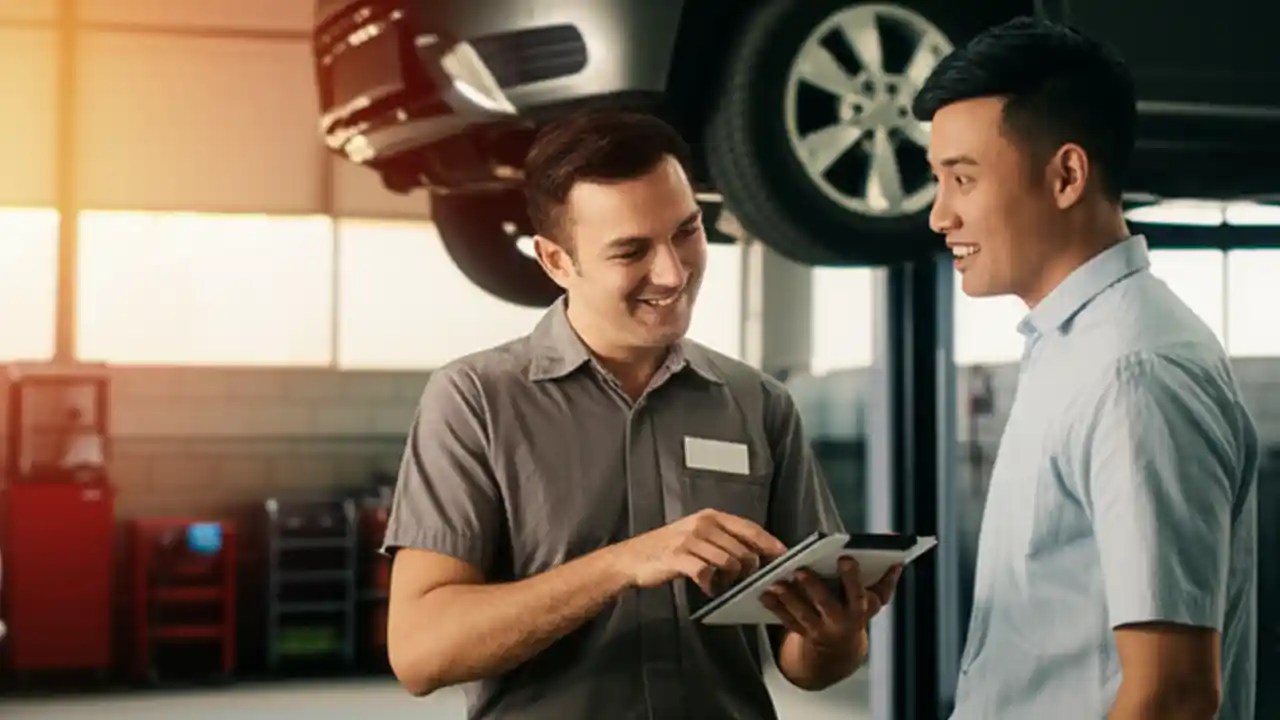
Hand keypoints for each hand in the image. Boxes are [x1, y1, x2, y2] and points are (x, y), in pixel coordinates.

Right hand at [611, 509, 788, 595]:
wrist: (632, 558)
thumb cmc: (668, 548)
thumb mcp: (697, 536)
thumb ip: (723, 540)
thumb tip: (756, 553)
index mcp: (710, 516)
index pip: (749, 528)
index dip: (770, 543)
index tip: (784, 557)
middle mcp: (703, 524)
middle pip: (743, 549)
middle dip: (748, 569)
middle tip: (740, 581)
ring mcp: (690, 540)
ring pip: (729, 562)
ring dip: (729, 579)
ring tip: (720, 585)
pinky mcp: (679, 557)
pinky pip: (707, 574)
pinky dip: (711, 585)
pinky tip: (707, 588)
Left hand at [761, 558, 901, 649]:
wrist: (840, 649)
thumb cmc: (857, 611)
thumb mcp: (876, 600)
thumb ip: (886, 580)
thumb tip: (898, 560)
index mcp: (858, 610)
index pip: (858, 593)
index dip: (852, 577)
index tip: (846, 558)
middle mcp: (838, 622)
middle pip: (826, 604)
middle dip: (813, 587)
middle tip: (801, 570)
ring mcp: (818, 629)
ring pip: (802, 614)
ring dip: (788, 598)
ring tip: (775, 581)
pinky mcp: (800, 631)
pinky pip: (785, 620)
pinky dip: (774, 606)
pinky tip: (764, 593)